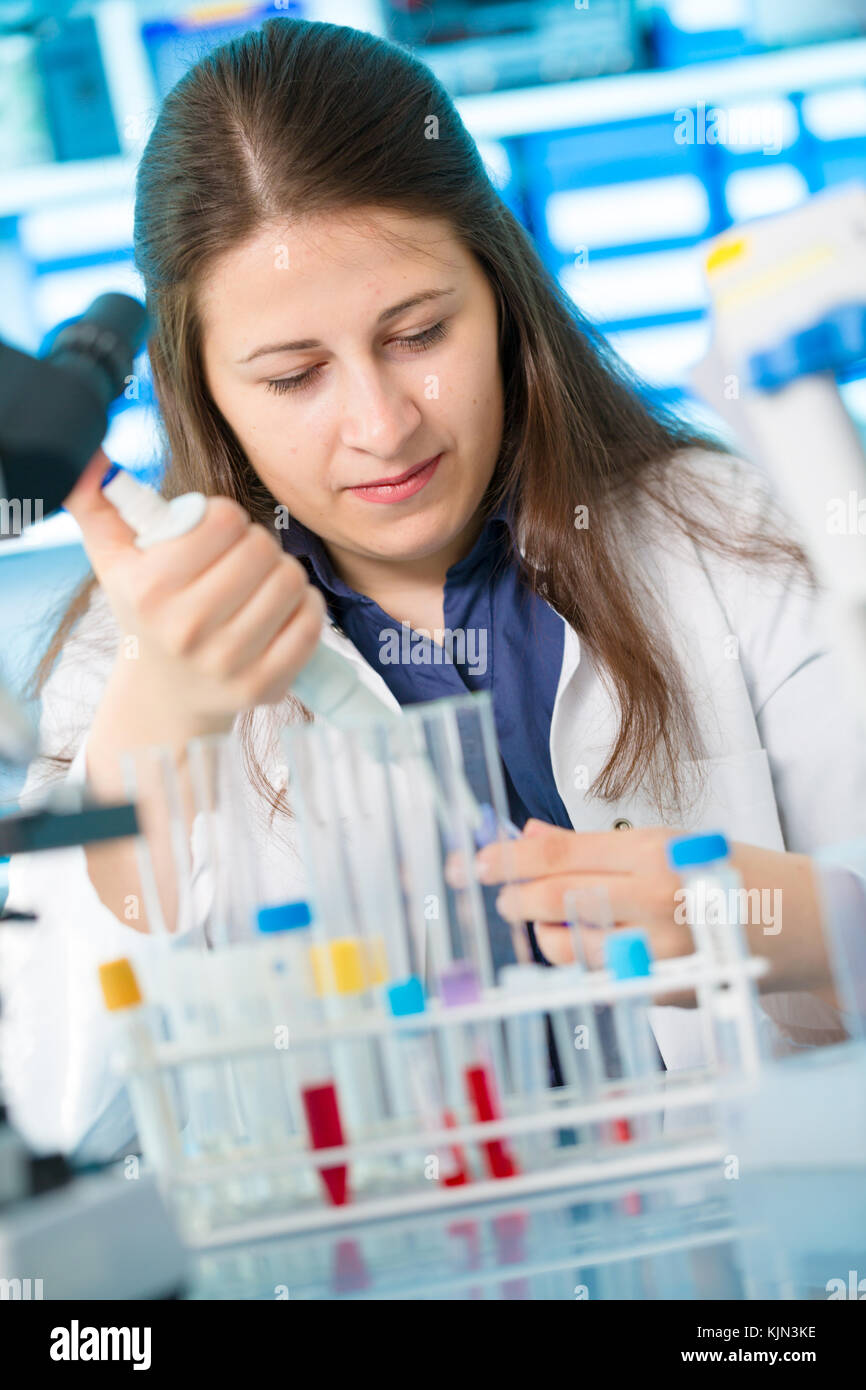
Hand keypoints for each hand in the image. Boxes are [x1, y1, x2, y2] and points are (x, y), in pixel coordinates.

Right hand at [64, 449, 326, 722]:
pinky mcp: (264, 685)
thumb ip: (92, 500)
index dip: (226, 518)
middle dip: (257, 544)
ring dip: (284, 573)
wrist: (164, 694)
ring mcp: (227, 662)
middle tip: (243, 559)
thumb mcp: (112, 557)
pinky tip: (285, 609)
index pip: (225, 520)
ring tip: (261, 583)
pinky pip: (310, 622)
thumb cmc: (145, 611)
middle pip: (262, 548)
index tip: (216, 534)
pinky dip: (306, 606)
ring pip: (291, 580)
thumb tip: (89, 453)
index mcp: (150, 588)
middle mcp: (186, 628)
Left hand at [473, 819, 832, 995]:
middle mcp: (650, 901)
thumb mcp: (663, 840)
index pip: (553, 856)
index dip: (503, 859)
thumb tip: (526, 836)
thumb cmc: (725, 871)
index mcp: (648, 853)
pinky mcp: (661, 991)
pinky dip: (578, 962)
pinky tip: (587, 945)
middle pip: (549, 901)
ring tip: (548, 921)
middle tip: (501, 896)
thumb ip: (590, 845)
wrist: (796, 923)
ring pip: (564, 948)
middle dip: (512, 899)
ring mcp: (656, 952)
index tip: (475, 863)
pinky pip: (594, 978)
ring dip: (541, 935)